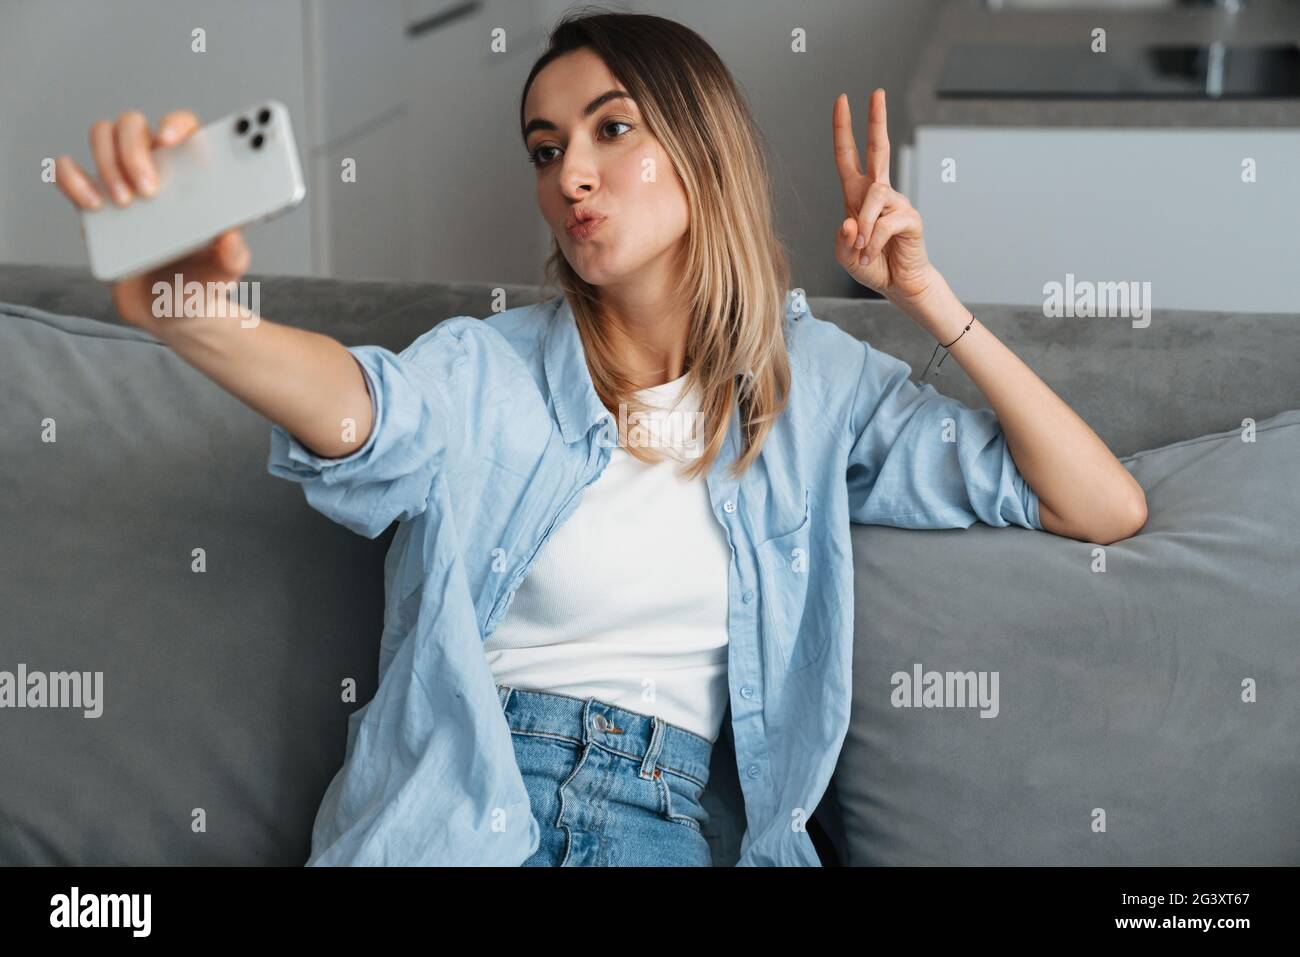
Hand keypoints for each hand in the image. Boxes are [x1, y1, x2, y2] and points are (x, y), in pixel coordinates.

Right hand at [53, 109, 250, 333]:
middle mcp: (158, 169)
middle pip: (135, 125)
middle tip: (148, 192)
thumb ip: (232, 257)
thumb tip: (231, 237)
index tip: (170, 142)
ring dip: (107, 162)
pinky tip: (94, 205)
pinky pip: (69, 171)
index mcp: (196, 176)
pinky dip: (72, 179)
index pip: (184, 128)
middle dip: (135, 150)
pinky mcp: (94, 202)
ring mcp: (123, 181)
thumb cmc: (203, 282)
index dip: (175, 123)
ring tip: (125, 204)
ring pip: (103, 136)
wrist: (170, 312)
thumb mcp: (224, 273)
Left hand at [832, 89, 937, 308]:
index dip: (842, 129)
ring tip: (862, 251)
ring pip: (874, 198)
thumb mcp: (845, 255)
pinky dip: (874, 242)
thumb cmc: (873, 266)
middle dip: (876, 120)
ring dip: (863, 228)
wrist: (900, 285)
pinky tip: (872, 256)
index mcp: (857, 196)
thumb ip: (842, 239)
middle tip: (877, 92)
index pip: (848, 156)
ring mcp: (896, 203)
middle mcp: (878, 193)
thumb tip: (851, 221)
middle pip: (877, 149)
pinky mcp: (910, 217)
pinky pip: (885, 222)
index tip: (841, 101)